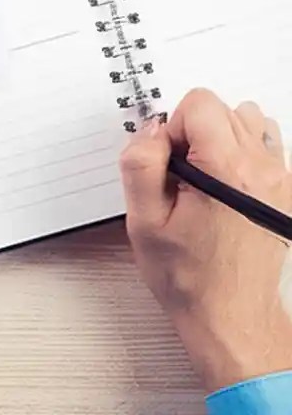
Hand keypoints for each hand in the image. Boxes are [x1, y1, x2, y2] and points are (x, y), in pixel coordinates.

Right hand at [119, 88, 291, 390]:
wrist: (231, 314)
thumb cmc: (189, 276)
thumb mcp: (144, 221)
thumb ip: (141, 165)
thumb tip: (151, 129)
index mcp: (227, 171)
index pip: (201, 104)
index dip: (173, 129)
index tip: (167, 163)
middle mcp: (262, 169)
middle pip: (223, 108)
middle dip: (193, 132)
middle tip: (180, 177)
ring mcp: (280, 178)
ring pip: (247, 120)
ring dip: (220, 138)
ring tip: (203, 178)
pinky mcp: (285, 189)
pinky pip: (265, 143)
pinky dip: (241, 151)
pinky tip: (224, 183)